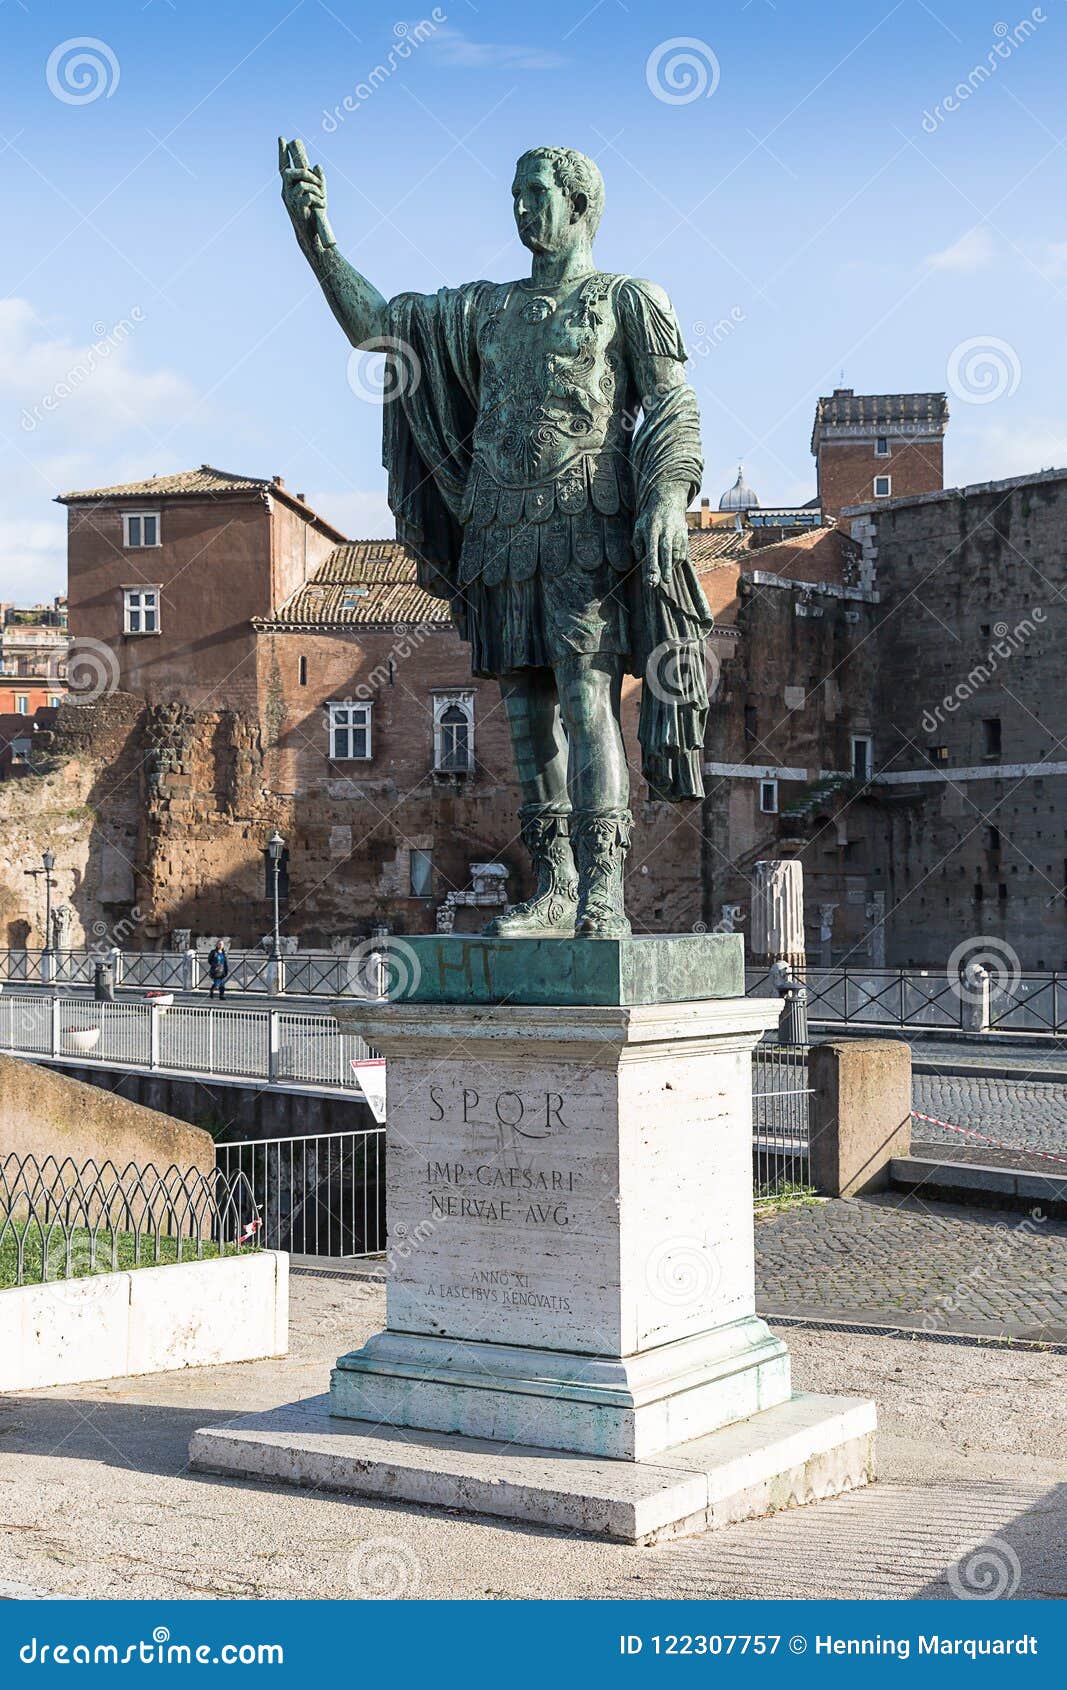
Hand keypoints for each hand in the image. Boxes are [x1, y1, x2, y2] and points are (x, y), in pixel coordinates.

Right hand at [278, 137, 334, 252]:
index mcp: (289, 187)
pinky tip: (324, 204)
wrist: (310, 235)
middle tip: (318, 181)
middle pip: (290, 173)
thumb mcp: (317, 195)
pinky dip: (319, 199)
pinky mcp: (297, 209)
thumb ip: (318, 181)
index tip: (282, 138)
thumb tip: (318, 165)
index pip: (283, 167)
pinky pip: (308, 196)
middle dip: (305, 173)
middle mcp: (286, 192)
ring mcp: (290, 201)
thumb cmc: (312, 215)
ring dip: (316, 189)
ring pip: (303, 185)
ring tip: (323, 197)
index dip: (282, 153)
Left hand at [634, 489, 688, 587]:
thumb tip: (639, 559)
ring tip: (666, 574)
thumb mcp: (639, 526)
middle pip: (667, 552)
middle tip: (666, 581)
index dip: (652, 565)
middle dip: (666, 567)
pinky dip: (677, 561)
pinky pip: (683, 553)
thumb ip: (637, 543)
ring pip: (676, 553)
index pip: (652, 550)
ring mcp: (677, 533)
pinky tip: (671, 564)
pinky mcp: (685, 535)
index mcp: (652, 529)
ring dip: (671, 566)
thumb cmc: (650, 518)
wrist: (669, 501)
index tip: (651, 578)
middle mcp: (666, 531)